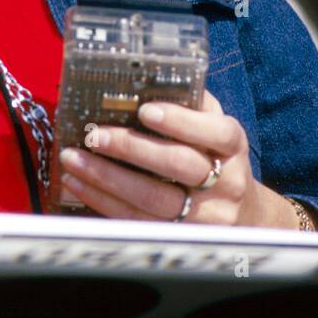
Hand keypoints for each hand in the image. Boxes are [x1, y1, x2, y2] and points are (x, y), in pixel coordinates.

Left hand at [58, 88, 303, 227]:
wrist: (242, 214)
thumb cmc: (217, 157)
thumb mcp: (215, 127)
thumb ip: (192, 104)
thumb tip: (149, 80)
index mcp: (233, 147)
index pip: (216, 132)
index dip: (182, 121)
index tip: (146, 110)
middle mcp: (226, 183)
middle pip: (179, 165)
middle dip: (132, 148)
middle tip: (95, 135)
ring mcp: (205, 216)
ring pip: (153, 200)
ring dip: (107, 178)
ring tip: (74, 158)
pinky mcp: (179, 237)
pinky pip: (137, 222)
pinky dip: (103, 201)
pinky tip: (79, 183)